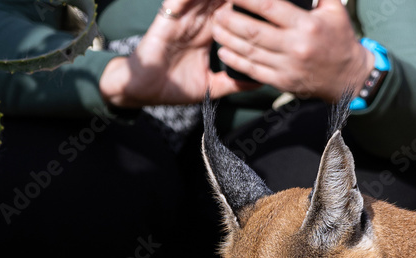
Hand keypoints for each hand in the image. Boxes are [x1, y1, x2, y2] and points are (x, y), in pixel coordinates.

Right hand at [99, 0, 254, 106]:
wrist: (143, 90)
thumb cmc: (174, 87)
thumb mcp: (211, 86)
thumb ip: (234, 82)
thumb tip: (261, 83)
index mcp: (210, 35)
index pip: (234, 14)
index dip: (250, 7)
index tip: (272, 7)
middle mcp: (199, 23)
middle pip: (223, 0)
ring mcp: (184, 18)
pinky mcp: (168, 17)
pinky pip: (180, 0)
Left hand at [212, 0, 373, 101]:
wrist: (349, 77)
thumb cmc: (340, 40)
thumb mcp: (335, 9)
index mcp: (307, 25)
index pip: (270, 6)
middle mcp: (295, 46)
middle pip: (254, 30)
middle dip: (230, 19)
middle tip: (217, 11)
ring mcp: (288, 66)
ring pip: (250, 51)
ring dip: (228, 39)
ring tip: (215, 28)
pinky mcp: (283, 82)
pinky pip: (254, 71)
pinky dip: (236, 61)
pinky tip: (224, 51)